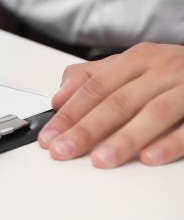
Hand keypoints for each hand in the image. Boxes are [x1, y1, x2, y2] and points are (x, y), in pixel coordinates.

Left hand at [38, 42, 183, 167]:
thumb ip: (95, 77)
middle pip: (118, 101)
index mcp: (140, 59)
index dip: (69, 113)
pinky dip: (170, 143)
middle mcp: (164, 69)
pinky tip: (150, 158)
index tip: (49, 136)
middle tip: (63, 151)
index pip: (95, 88)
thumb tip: (59, 95)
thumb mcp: (138, 66)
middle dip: (86, 129)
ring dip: (124, 139)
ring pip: (152, 113)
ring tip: (100, 160)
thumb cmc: (180, 74)